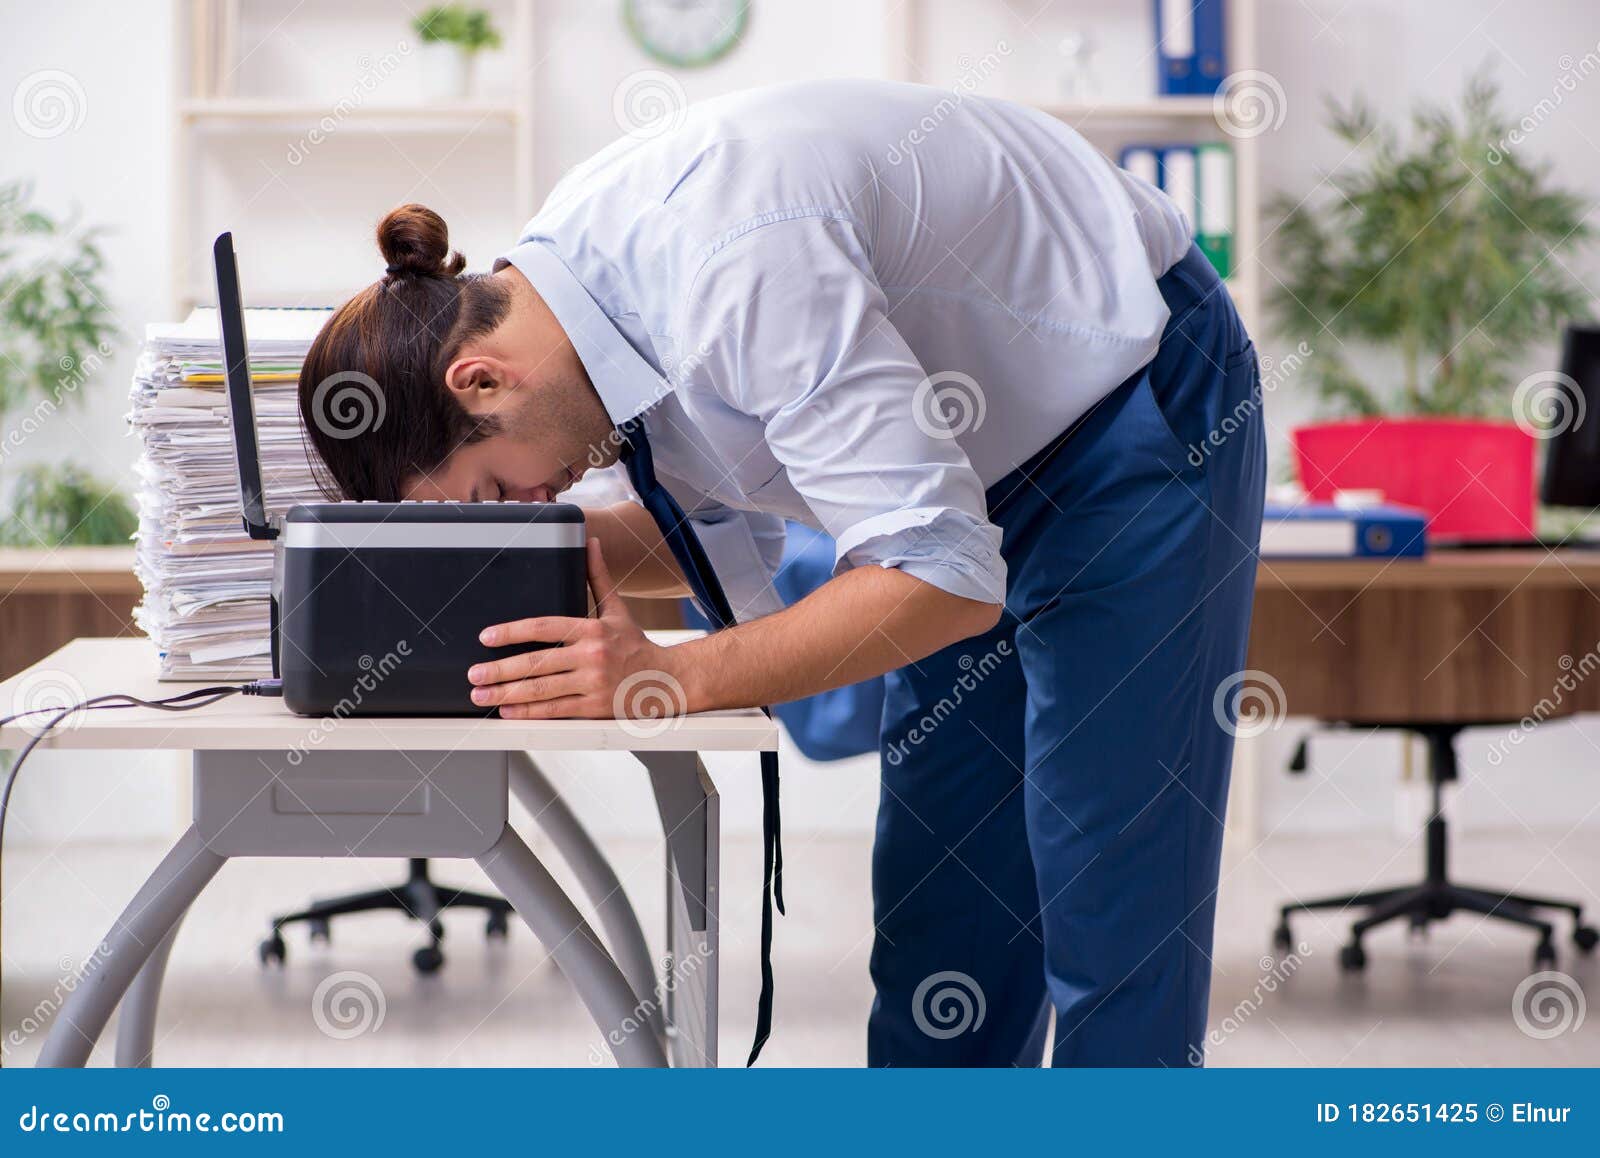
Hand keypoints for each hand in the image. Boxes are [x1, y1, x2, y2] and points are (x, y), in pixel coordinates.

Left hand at [468, 538, 686, 720]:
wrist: (666, 680)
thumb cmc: (636, 644)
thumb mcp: (617, 609)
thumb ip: (598, 577)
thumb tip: (590, 543)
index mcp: (591, 630)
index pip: (544, 627)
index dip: (512, 631)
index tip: (487, 637)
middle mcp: (591, 656)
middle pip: (536, 662)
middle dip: (499, 670)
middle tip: (474, 674)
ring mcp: (592, 683)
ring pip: (542, 689)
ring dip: (507, 693)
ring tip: (482, 694)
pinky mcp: (594, 708)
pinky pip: (555, 710)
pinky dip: (529, 712)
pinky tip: (508, 711)